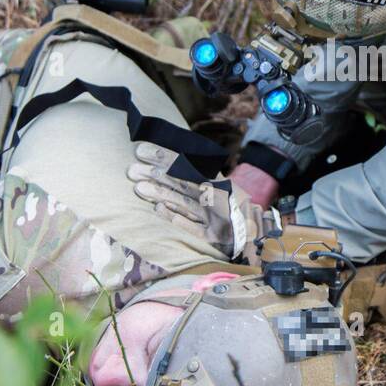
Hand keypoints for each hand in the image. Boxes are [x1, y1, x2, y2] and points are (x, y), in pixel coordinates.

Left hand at [129, 142, 278, 258]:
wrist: (252, 233)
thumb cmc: (228, 206)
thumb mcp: (216, 185)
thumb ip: (195, 173)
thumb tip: (164, 158)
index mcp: (214, 180)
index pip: (185, 163)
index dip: (163, 156)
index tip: (140, 150)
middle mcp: (214, 195)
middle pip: (182, 181)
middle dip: (157, 174)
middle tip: (132, 169)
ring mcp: (213, 215)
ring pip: (185, 201)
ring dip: (162, 194)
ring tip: (139, 188)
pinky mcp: (212, 236)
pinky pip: (193, 226)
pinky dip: (176, 218)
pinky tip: (158, 210)